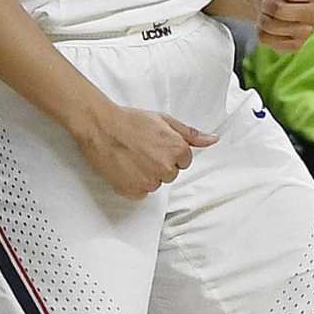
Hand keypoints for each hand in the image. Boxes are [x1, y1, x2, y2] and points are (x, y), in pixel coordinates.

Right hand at [75, 101, 216, 197]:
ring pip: (155, 183)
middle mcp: (166, 168)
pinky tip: (125, 168)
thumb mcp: (164, 120)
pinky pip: (141, 193)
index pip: (184, 160)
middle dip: (159, 163)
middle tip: (142, 149)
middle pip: (170, 173)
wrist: (101, 126)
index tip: (154, 144)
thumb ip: (191, 134)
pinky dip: (133, 183)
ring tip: (131, 157)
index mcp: (177, 150)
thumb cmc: (130, 120)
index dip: (169, 151)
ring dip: (146, 174)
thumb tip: (213, 140)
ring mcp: (150, 181)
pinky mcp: (134, 191)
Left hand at [255, 0, 313, 52]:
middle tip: (268, 4)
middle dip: (266, 5)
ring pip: (272, 27)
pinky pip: (267, 40)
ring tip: (267, 15)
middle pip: (279, 10)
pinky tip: (268, 27)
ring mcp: (308, 31)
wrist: (269, 5)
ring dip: (262, 18)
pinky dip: (261, 32)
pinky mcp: (296, 45)